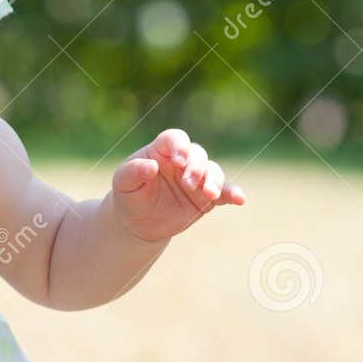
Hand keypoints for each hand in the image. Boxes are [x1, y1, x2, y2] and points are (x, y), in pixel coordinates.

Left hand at [111, 127, 245, 243]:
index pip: (175, 139)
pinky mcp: (207, 197)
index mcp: (162, 150)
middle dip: (196, 167)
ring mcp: (197, 178)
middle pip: (197, 154)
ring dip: (214, 181)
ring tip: (209, 194)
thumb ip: (133, 171)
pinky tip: (240, 199)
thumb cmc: (129, 195)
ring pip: (213, 171)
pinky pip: (224, 193)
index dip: (179, 146)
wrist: (138, 222)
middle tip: (188, 183)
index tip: (178, 161)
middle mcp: (183, 161)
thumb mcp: (122, 182)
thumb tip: (150, 166)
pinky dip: (233, 194)